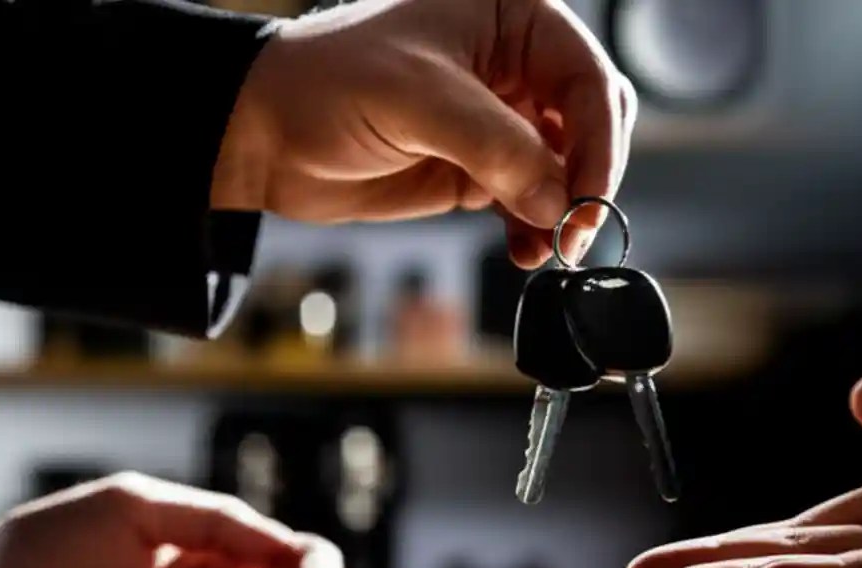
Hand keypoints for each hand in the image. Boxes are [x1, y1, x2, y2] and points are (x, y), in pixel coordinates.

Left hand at [213, 0, 636, 267]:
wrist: (263, 134)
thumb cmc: (326, 83)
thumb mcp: (419, 100)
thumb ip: (498, 148)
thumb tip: (559, 202)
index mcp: (511, 17)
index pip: (586, 78)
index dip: (598, 142)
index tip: (588, 200)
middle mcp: (513, 64)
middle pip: (589, 124)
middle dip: (588, 179)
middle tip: (575, 229)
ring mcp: (497, 119)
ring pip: (565, 168)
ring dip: (563, 212)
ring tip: (547, 248)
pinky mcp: (478, 167)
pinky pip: (530, 201)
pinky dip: (535, 228)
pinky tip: (525, 249)